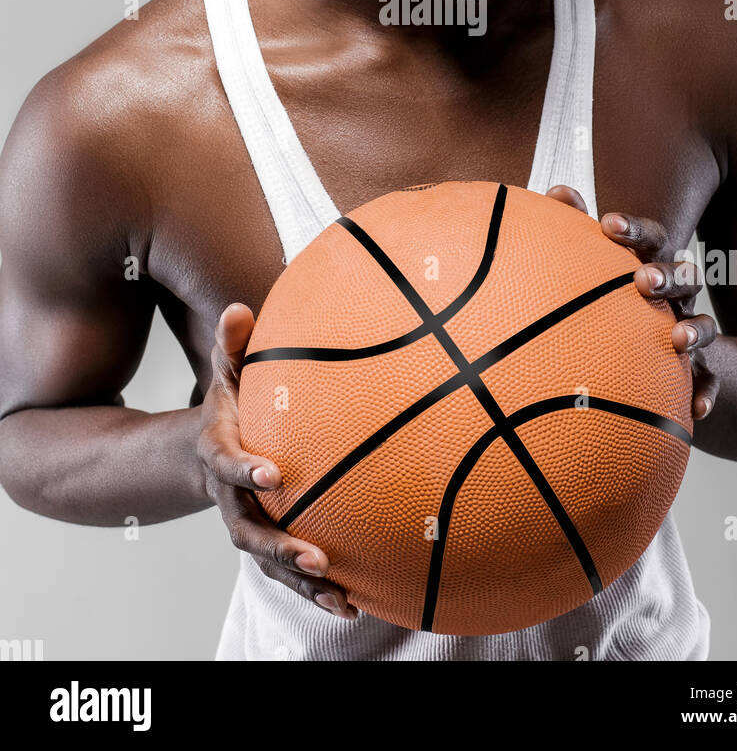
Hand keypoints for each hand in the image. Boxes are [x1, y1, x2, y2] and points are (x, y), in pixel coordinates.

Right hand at [197, 303, 356, 618]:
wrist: (208, 447)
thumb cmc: (231, 401)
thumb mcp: (228, 369)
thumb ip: (234, 343)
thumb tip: (238, 307)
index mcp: (218, 452)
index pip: (226, 463)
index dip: (244, 470)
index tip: (273, 474)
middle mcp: (229, 498)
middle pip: (247, 532)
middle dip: (279, 548)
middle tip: (315, 557)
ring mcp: (247, 525)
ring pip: (268, 563)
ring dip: (302, 583)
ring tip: (340, 597)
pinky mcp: (267, 543)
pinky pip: (287, 574)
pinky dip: (315, 592)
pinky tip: (352, 605)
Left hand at [546, 186, 718, 421]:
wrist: (664, 338)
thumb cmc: (621, 290)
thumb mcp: (602, 261)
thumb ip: (576, 224)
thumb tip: (557, 190)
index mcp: (652, 262)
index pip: (650, 238)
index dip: (632, 230)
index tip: (607, 224)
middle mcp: (678, 293)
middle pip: (683, 276)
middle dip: (666, 276)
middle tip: (643, 280)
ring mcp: (691, 329)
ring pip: (704, 326)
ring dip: (695, 330)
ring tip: (678, 339)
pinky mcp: (703, 369)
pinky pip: (711, 382)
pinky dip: (707, 393)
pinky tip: (698, 410)